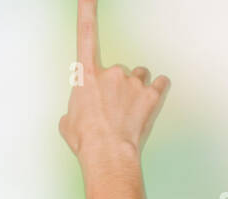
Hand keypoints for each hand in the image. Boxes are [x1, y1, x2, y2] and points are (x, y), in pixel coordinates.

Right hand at [58, 0, 169, 164]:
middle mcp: (111, 72)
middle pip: (119, 70)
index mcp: (87, 76)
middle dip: (118, 86)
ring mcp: (133, 82)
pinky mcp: (151, 95)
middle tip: (114, 110)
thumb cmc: (86, 140)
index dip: (87, 12)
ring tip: (131, 111)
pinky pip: (160, 84)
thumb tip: (79, 113)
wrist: (106, 154)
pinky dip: (157, 91)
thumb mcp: (67, 122)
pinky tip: (150, 104)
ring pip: (140, 76)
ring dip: (137, 88)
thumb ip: (75, 108)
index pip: (85, 35)